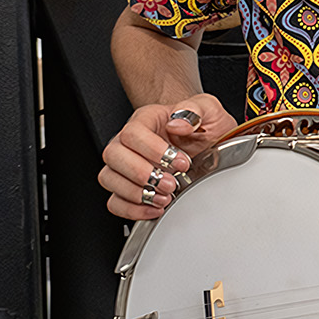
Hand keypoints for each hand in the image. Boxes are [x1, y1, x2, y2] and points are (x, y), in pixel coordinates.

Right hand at [99, 94, 236, 219]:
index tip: (181, 162)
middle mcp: (129, 141)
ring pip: (108, 178)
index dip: (154, 150)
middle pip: (113, 155)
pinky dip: (131, 209)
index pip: (132, 133)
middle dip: (142, 174)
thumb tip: (177, 124)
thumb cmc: (202, 124)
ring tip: (164, 197)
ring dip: (136, 193)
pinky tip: (154, 208)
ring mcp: (125, 164)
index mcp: (147, 119)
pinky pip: (114, 200)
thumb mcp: (209, 109)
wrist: (207, 139)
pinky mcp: (128, 185)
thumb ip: (195, 110)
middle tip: (170, 183)